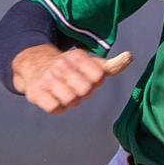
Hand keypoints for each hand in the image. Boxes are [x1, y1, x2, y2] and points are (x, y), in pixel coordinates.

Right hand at [13, 46, 132, 114]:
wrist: (34, 65)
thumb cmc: (70, 68)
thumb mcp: (90, 62)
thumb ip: (111, 64)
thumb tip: (129, 57)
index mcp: (77, 56)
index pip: (98, 76)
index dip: (96, 82)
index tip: (88, 78)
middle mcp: (61, 65)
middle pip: (85, 90)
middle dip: (84, 93)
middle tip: (76, 88)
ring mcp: (47, 79)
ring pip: (71, 100)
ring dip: (71, 101)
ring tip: (65, 93)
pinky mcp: (36, 92)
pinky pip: (54, 108)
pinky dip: (58, 108)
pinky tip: (55, 99)